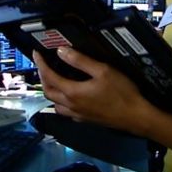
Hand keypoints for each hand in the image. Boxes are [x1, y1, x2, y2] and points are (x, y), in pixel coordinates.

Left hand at [33, 47, 153, 134]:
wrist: (135, 116)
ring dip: (50, 91)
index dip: (41, 64)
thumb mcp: (102, 71)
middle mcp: (71, 105)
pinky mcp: (84, 120)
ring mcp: (77, 115)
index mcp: (72, 92)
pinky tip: (68, 96)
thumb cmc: (121, 92)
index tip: (36, 53)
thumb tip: (61, 52)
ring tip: (54, 79)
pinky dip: (60, 102)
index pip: (49, 77)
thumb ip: (80, 61)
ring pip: (55, 104)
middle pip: (48, 92)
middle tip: (44, 64)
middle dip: (43, 77)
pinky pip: (65, 111)